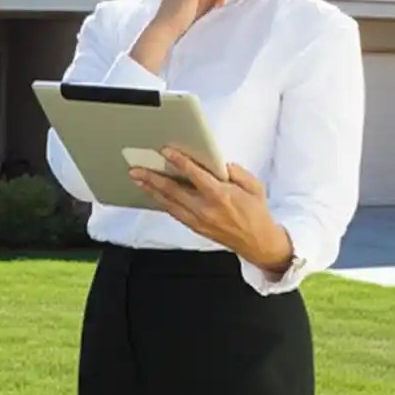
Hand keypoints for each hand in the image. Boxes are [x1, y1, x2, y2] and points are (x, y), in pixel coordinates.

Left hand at [129, 147, 292, 272]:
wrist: (258, 242)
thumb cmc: (256, 212)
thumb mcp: (253, 186)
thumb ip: (234, 171)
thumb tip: (216, 161)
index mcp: (222, 195)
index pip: (196, 175)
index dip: (179, 162)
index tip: (166, 151)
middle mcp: (206, 209)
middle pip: (174, 191)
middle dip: (153, 178)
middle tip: (137, 168)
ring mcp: (198, 220)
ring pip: (169, 203)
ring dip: (151, 190)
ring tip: (137, 179)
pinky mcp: (195, 227)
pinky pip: (173, 212)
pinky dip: (160, 202)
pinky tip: (151, 193)